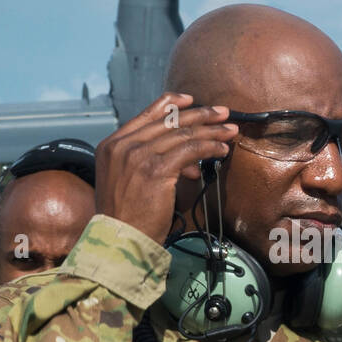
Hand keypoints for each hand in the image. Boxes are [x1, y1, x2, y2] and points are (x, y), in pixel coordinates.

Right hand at [95, 93, 237, 243]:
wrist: (119, 240)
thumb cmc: (126, 218)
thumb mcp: (126, 180)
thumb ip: (146, 160)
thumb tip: (186, 157)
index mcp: (111, 145)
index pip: (146, 115)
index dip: (171, 104)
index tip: (191, 100)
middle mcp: (122, 146)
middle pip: (168, 121)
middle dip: (200, 115)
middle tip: (222, 112)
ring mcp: (137, 156)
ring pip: (182, 134)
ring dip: (211, 131)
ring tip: (229, 131)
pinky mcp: (156, 169)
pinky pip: (190, 150)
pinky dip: (210, 148)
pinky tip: (222, 150)